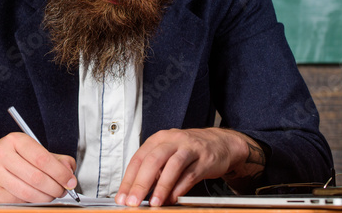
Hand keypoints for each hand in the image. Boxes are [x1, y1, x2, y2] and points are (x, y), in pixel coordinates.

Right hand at [0, 132, 78, 202]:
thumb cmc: (8, 162)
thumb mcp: (30, 153)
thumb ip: (53, 159)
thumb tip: (69, 169)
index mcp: (14, 140)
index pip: (42, 158)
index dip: (60, 172)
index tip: (70, 180)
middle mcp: (1, 154)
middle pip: (37, 177)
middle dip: (55, 187)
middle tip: (62, 190)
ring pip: (28, 192)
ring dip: (45, 197)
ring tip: (50, 195)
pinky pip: (18, 201)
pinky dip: (31, 202)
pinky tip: (34, 197)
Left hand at [114, 128, 264, 206]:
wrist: (220, 143)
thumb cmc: (189, 150)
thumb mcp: (168, 154)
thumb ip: (154, 171)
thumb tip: (138, 192)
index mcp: (159, 139)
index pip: (138, 159)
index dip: (128, 179)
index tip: (122, 197)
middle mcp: (173, 141)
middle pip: (153, 160)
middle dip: (140, 183)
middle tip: (133, 202)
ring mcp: (189, 149)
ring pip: (172, 166)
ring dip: (161, 187)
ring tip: (154, 203)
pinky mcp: (204, 160)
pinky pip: (190, 175)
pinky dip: (180, 188)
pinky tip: (173, 199)